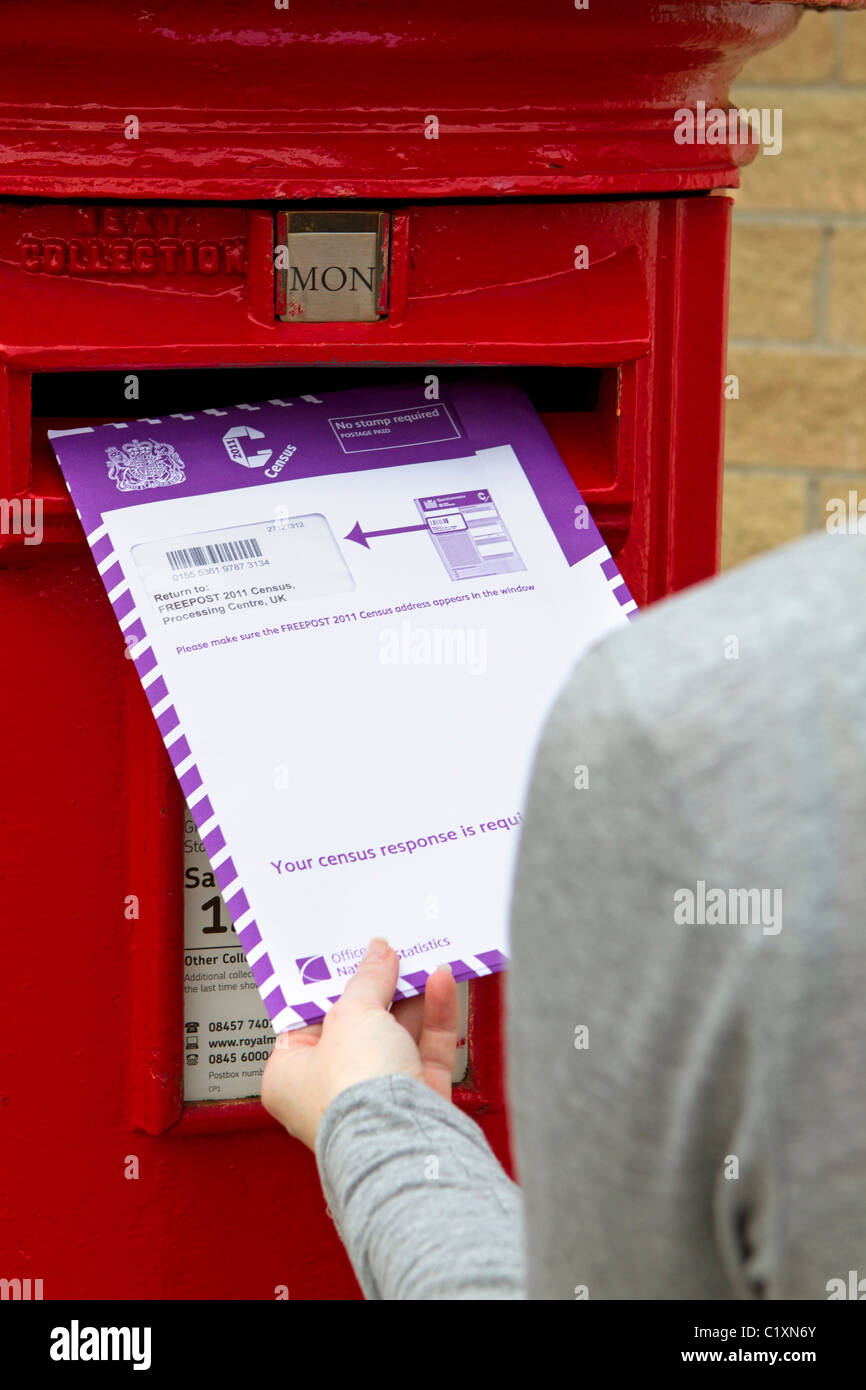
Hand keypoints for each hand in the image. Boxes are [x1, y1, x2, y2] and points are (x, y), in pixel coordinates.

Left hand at [261, 937, 458, 1150]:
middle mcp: (331, 1091)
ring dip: (411, 997)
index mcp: (290, 1076)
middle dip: (378, 989)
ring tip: (422, 960)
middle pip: (357, 1025)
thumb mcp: (352, 1015)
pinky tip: (441, 983)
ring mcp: (376, 1098)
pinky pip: (424, 1049)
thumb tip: (377, 954)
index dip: (330, 986)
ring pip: (396, 1036)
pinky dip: (434, 1016)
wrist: (401, 1143)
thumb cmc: (353, 1095)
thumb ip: (367, 980)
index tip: (349, 957)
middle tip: (391, 955)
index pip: (308, 1020)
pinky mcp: (416, 1102)